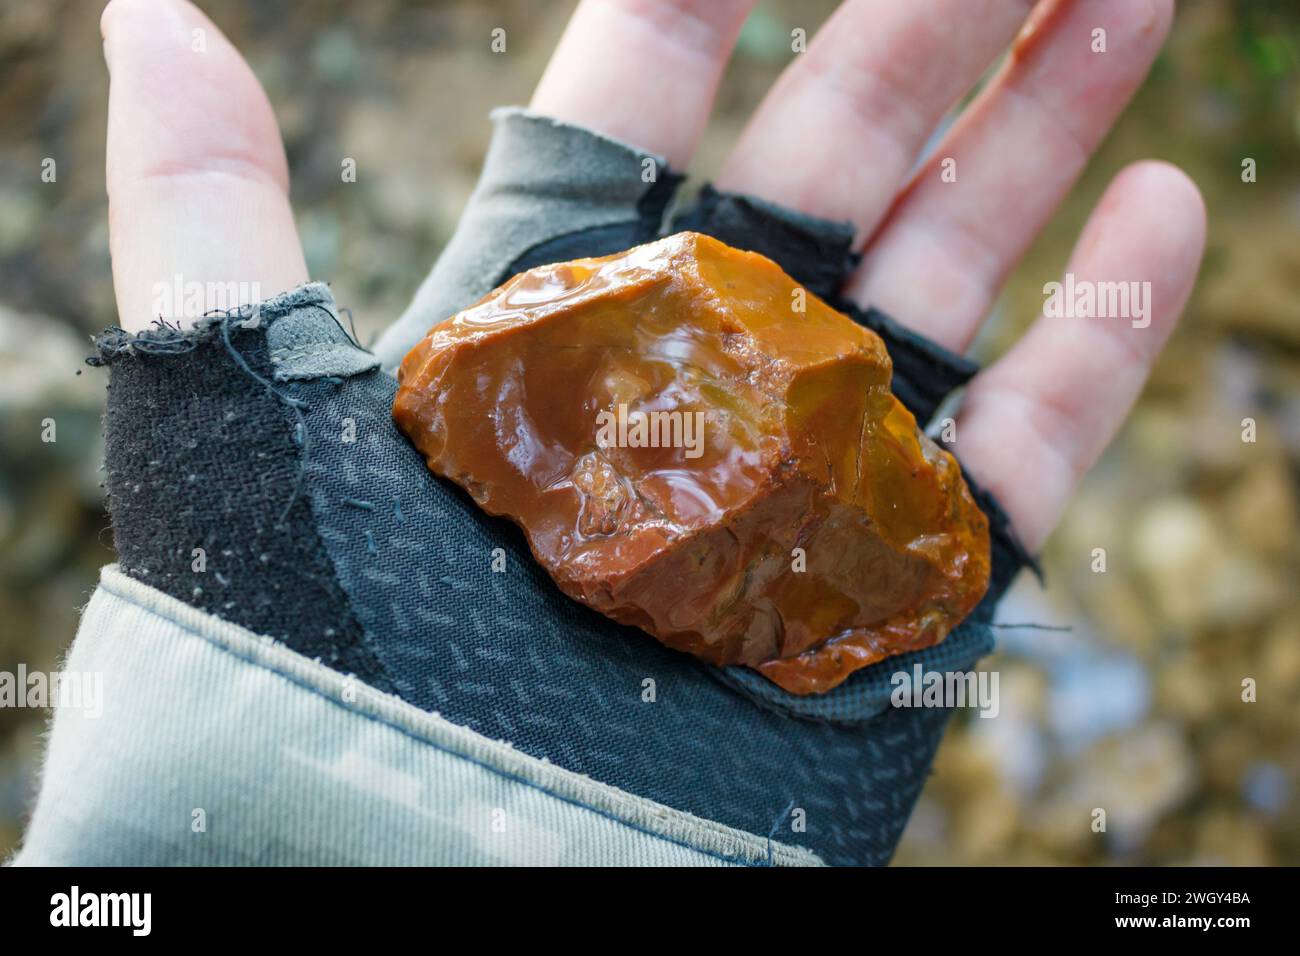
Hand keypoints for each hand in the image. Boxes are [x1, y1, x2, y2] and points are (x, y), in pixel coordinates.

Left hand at [102, 0, 1204, 556]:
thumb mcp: (243, 420)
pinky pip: (1028, 435)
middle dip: (929, 20)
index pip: (639, 99)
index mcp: (558, 309)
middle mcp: (696, 367)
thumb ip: (210, 215)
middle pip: (833, 150)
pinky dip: (1104, 326)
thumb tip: (152, 19)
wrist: (442, 872)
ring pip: (955, 257)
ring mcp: (811, 463)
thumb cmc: (323, 658)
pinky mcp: (901, 573)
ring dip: (1044, 122)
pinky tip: (1164, 202)